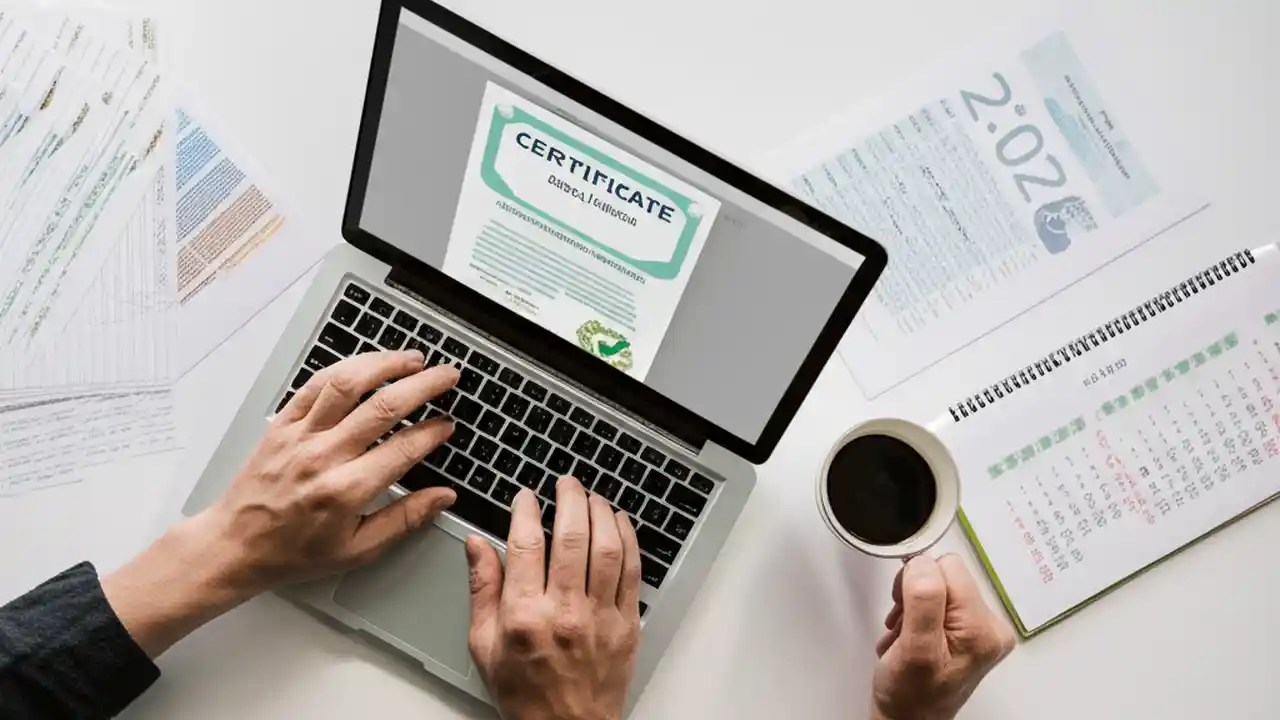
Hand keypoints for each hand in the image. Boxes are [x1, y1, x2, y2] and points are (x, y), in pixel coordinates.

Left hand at [103, 351, 459, 656]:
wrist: (234, 545)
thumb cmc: (292, 552)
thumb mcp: (358, 550)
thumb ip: (405, 520)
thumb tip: (442, 497)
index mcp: (345, 491)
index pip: (403, 448)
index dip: (433, 432)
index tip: (448, 425)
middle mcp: (323, 457)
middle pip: (383, 406)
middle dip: (423, 385)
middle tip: (447, 376)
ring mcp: (300, 435)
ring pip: (347, 383)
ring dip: (385, 364)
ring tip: (412, 359)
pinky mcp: (282, 423)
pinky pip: (316, 384)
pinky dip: (346, 367)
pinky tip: (367, 364)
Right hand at [466, 479, 641, 719]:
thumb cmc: (525, 692)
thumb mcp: (484, 645)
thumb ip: (481, 589)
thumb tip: (475, 544)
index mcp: (524, 616)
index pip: (526, 545)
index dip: (525, 511)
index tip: (526, 496)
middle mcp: (564, 613)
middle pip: (571, 537)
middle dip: (569, 499)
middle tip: (566, 483)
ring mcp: (600, 617)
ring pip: (607, 548)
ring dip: (601, 513)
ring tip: (592, 497)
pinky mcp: (627, 624)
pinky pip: (633, 571)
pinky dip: (628, 540)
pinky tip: (619, 523)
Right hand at [871, 555, 1015, 719]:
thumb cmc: (910, 695)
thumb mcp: (915, 649)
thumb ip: (923, 601)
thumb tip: (922, 562)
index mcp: (984, 627)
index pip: (948, 567)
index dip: (917, 584)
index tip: (904, 612)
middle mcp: (990, 625)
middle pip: (944, 575)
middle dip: (913, 596)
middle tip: (903, 627)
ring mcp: (978, 628)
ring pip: (937, 586)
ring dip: (911, 608)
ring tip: (905, 637)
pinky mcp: (965, 631)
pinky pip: (936, 601)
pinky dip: (915, 616)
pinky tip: (910, 638)